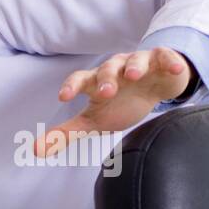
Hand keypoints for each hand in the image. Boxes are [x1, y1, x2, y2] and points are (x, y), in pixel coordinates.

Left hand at [34, 47, 192, 156]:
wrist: (154, 87)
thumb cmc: (120, 103)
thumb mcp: (93, 121)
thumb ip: (65, 134)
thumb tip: (34, 151)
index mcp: (97, 81)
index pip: (80, 80)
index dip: (72, 86)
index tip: (64, 97)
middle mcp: (116, 68)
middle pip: (108, 69)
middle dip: (106, 78)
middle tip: (105, 91)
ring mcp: (139, 62)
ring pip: (134, 60)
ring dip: (133, 65)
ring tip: (134, 74)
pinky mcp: (162, 61)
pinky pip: (165, 58)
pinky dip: (169, 62)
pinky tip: (173, 69)